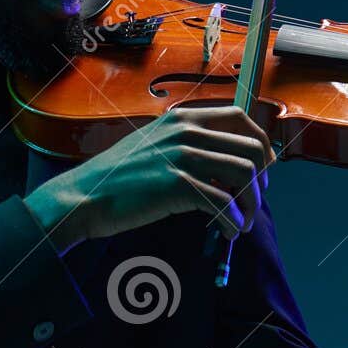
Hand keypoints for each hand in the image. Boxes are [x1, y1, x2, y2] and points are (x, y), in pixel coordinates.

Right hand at [24, 106, 272, 252]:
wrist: (84, 196)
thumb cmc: (117, 178)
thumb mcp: (153, 145)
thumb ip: (186, 144)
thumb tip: (223, 164)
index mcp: (182, 118)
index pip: (240, 117)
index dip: (260, 142)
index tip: (263, 166)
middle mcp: (185, 131)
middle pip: (250, 147)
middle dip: (263, 177)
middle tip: (256, 198)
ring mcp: (182, 156)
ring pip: (244, 174)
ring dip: (251, 203)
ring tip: (242, 222)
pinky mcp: (177, 185)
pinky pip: (224, 203)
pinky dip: (233, 221)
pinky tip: (229, 231)